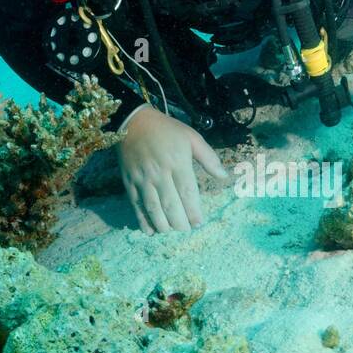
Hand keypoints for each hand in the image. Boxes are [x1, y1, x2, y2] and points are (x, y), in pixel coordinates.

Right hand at [118, 105, 227, 233]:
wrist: (132, 121)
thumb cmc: (165, 130)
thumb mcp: (191, 137)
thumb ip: (208, 157)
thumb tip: (224, 176)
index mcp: (177, 162)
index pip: (187, 193)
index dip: (194, 212)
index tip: (199, 223)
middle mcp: (159, 173)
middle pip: (171, 205)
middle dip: (180, 223)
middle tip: (186, 229)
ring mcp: (142, 179)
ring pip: (153, 209)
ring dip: (163, 225)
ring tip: (171, 230)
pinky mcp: (129, 182)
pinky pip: (136, 205)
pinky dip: (143, 220)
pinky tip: (151, 231)